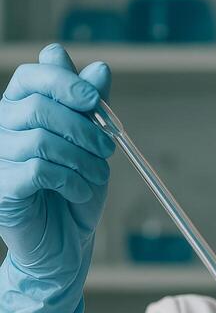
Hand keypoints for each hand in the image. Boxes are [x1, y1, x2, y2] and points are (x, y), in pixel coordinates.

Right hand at [0, 43, 114, 312]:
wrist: (64, 245)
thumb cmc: (74, 193)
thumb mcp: (90, 147)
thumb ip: (91, 108)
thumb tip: (100, 68)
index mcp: (20, 110)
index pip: (31, 77)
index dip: (64, 82)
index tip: (94, 99)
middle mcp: (1, 129)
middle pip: (39, 108)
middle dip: (82, 127)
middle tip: (107, 149)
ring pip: (40, 140)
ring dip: (81, 158)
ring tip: (98, 176)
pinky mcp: (2, 188)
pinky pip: (37, 170)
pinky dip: (69, 180)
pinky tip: (80, 192)